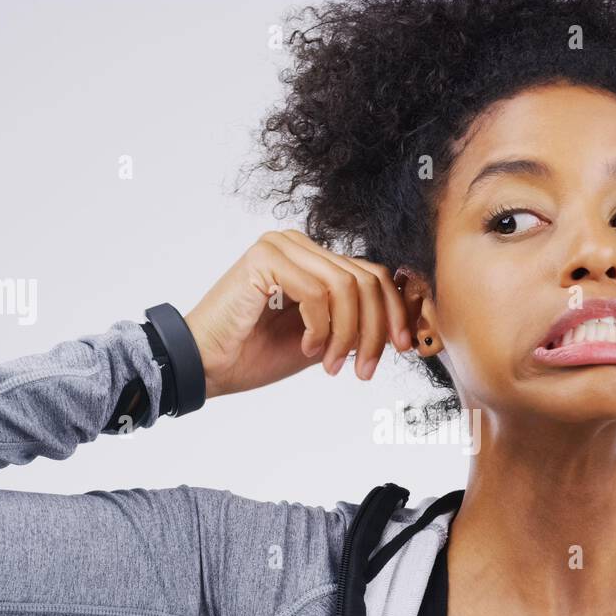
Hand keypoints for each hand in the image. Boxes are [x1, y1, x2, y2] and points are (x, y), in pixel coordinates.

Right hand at [181, 229, 413, 397]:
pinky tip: (307, 347)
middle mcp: (299, 245)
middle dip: (374, 330)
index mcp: (314, 259)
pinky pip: (316, 293)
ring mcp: (281, 247)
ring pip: (346, 287)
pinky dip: (320, 328)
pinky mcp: (265, 259)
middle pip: (366, 280)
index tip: (402, 348)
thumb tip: (406, 321)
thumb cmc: (256, 354)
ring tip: (332, 365)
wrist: (209, 365)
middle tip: (365, 369)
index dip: (396, 311)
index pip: (374, 275)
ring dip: (347, 334)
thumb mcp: (325, 341)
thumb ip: (357, 325)